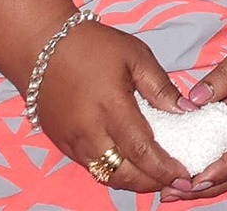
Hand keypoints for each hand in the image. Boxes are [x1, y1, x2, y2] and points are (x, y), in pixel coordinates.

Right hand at [31, 20, 192, 195]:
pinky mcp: (61, 143)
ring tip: (156, 176)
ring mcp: (72, 141)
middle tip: (175, 179)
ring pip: (106, 175)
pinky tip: (129, 164)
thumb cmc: (92, 45)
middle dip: (151, 182)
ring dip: (132, 181)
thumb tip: (186, 111)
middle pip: (123, 174)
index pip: (142, 150)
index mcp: (111, 108)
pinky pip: (91, 167)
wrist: (40, 45)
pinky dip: (112, 171)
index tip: (185, 175)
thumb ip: (161, 87)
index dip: (164, 168)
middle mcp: (89, 132)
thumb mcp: (136, 56)